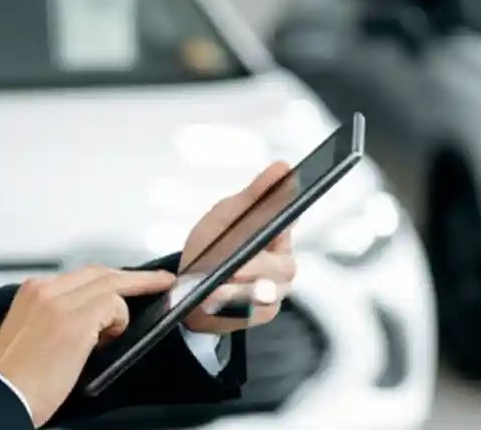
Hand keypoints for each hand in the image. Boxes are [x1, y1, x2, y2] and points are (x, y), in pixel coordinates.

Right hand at [0, 266, 175, 426]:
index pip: (81, 275)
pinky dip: (118, 322)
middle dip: (135, 278)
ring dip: (126, 306)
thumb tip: (92, 321)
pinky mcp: (76, 322)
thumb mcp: (30, 333)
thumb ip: (56, 316)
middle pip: (100, 273)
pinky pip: (113, 306)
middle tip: (161, 281)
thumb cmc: (14, 376)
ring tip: (120, 331)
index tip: (130, 281)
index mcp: (33, 291)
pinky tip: (107, 342)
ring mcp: (61, 303)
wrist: (0, 395)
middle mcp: (46, 290)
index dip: (111, 278)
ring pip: (111, 285)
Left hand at [180, 161, 298, 334]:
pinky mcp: (264, 312)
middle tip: (235, 267)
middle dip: (256, 266)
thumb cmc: (212, 247)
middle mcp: (282, 260)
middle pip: (282, 264)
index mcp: (276, 231)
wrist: (190, 288)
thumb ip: (255, 195)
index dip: (288, 216)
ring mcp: (275, 289)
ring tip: (216, 289)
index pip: (290, 219)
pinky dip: (234, 306)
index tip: (274, 217)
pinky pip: (256, 310)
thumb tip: (283, 168)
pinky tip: (216, 302)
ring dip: (240, 289)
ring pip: (269, 290)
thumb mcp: (226, 215)